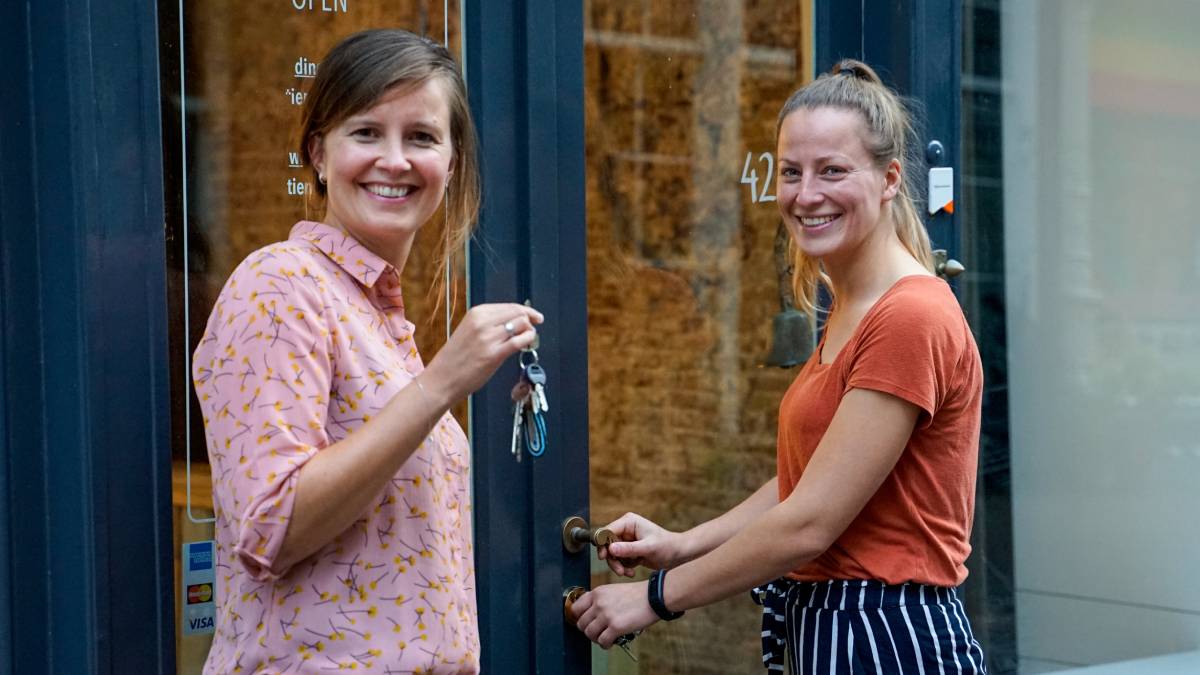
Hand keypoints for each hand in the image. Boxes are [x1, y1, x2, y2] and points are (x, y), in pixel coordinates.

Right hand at [421, 303, 542, 404]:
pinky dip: (528, 340)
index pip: (509, 306)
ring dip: (529, 331)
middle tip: (535, 326)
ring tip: (527, 338)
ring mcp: (488, 338)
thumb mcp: (470, 330)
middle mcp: (482, 322)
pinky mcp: (493, 355)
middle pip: (518, 313)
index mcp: (476, 313)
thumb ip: (489, 323)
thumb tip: (513, 320)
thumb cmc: (455, 358)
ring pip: (521, 325)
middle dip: (530, 319)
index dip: (526, 311)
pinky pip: (519, 342)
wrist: (442, 378)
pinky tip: (527, 343)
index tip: (533, 315)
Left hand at [573, 581, 658, 648]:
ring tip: (604, 637)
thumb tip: (592, 613)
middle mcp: (599, 603)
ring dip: (595, 638)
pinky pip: (602, 641)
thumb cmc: (637, 594)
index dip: (579, 617)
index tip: (585, 622)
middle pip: (581, 623)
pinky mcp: (615, 627)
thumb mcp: (614, 590)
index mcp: (598, 592)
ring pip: (589, 633)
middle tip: (597, 631)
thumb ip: (601, 599)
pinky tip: (610, 642)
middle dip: (588, 630)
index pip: (576, 608)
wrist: (654, 596)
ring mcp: (606, 615)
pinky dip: (605, 644)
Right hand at [598, 512, 683, 576]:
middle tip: (619, 570)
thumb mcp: (648, 548)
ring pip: (612, 554)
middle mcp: (625, 530)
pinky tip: (632, 571)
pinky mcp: (629, 550)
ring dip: (618, 565)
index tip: (604, 556)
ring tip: (627, 573)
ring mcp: (626, 540)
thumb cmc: (667, 546)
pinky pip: (619, 560)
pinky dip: (623, 567)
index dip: (603, 543)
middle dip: (612, 559)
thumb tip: (610, 549)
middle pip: (607, 544)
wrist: (678, 554)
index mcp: (629, 522)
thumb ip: (629, 549)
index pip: (607, 531)